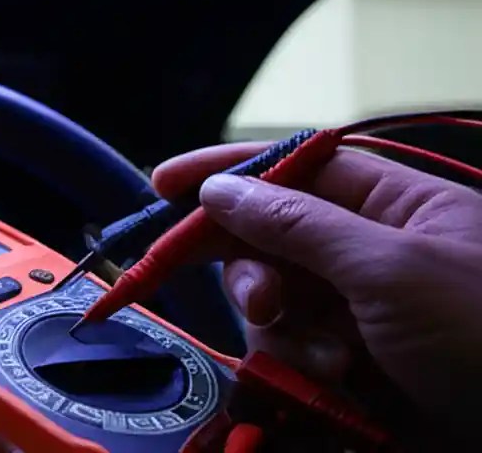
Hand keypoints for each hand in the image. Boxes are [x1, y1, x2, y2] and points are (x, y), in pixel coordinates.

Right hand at [154, 143, 481, 437]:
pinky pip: (292, 363)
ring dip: (289, 339)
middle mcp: (375, 257)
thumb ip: (297, 224)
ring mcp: (366, 319)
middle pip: (273, 241)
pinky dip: (299, 379)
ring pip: (277, 309)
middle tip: (266, 306)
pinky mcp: (357, 378)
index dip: (229, 172)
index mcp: (398, 208)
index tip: (164, 184)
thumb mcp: (392, 269)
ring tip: (334, 367)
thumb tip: (222, 188)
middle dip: (258, 274)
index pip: (296, 168)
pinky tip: (337, 395)